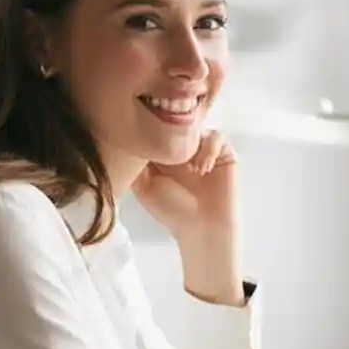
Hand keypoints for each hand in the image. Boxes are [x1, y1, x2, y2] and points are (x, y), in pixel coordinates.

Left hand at [131, 130, 243, 305]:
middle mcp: (183, 145)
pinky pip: (217, 137)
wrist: (202, 228)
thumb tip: (126, 137)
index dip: (150, 124)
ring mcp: (203, 147)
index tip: (145, 132)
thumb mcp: (143, 187)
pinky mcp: (223, 152)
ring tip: (188, 167)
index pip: (155, 125)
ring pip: (196, 126)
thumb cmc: (172, 211)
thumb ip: (134, 164)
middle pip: (176, 120)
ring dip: (190, 143)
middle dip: (171, 129)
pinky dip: (209, 149)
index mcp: (162, 150)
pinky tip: (202, 169)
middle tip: (166, 146)